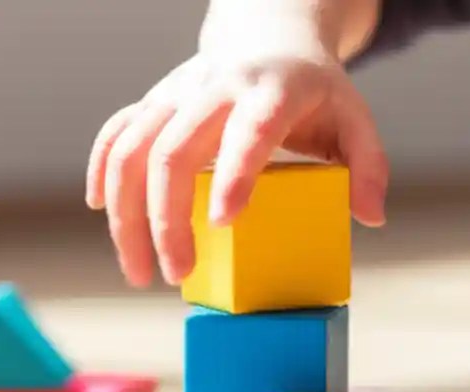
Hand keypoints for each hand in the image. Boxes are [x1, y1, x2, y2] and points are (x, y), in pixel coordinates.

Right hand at [85, 21, 387, 287]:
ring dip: (125, 213)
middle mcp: (215, 88)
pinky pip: (116, 132)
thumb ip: (369, 165)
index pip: (249, 130)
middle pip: (173, 149)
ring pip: (132, 147)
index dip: (234, 174)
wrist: (270, 37)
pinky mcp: (153, 103)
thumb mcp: (354, 119)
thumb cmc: (313, 92)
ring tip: (138, 270)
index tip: (222, 224)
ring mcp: (176, 94)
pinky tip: (99, 209)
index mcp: (270, 91)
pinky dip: (101, 170)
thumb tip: (370, 217)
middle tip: (175, 275)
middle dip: (166, 219)